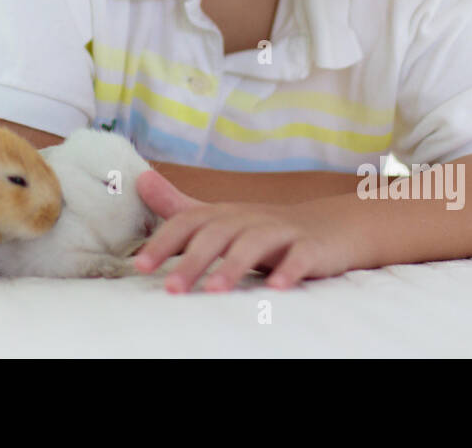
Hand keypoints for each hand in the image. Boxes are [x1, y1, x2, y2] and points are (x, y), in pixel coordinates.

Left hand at [132, 169, 354, 292]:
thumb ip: (179, 206)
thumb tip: (140, 180)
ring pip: (255, 244)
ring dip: (234, 266)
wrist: (331, 226)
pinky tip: (277, 287)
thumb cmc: (264, 228)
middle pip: (217, 234)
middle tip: (171, 288)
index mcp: (224, 214)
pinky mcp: (312, 248)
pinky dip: (290, 270)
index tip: (140, 265)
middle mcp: (249, 219)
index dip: (164, 242)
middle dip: (193, 261)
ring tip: (215, 291)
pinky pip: (301, 257)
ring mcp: (282, 232)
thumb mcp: (220, 217)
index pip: (188, 222)